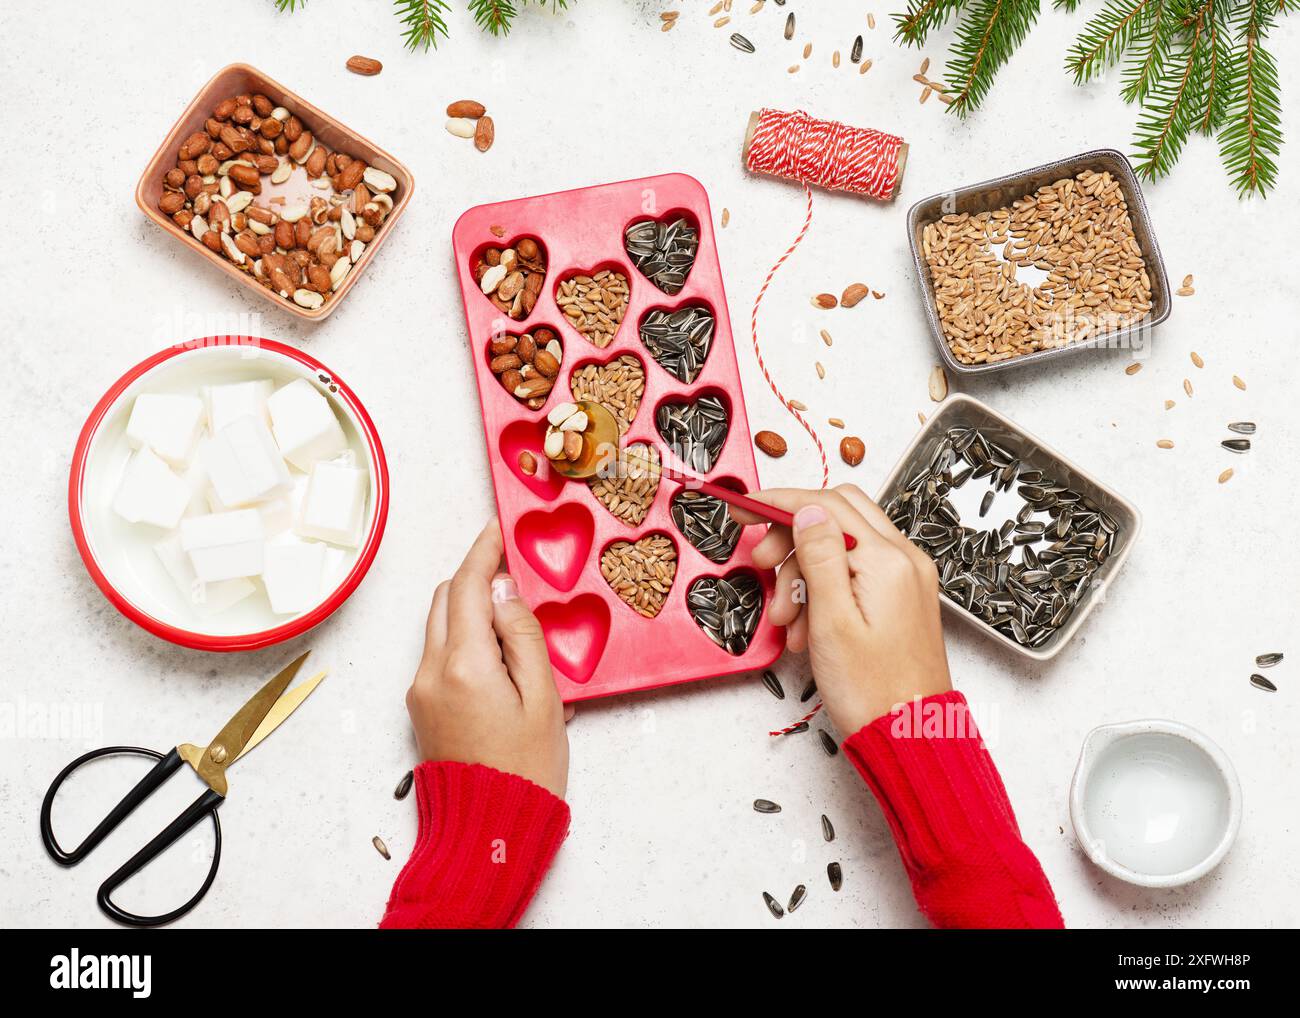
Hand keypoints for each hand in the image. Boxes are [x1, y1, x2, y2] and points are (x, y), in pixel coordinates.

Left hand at [405, 519, 569, 797]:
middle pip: (446, 599)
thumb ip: (522, 636)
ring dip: (471, 611)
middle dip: (476, 578)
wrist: (489, 830)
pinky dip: (466, 641)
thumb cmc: (525, 771)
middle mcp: (430, 672)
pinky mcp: (421, 707)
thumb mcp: (543, 698)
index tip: (499, 528)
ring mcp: (420, 690)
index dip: (484, 550)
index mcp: (463, 665)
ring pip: (440, 626)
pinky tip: (503, 660)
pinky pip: (440, 654)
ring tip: (517, 626)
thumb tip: (504, 590)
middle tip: (516, 577)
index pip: (468, 586)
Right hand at [736, 486, 952, 735]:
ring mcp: (906, 579)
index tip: (745, 510)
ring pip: (842, 546)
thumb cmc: (873, 692)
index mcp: (888, 561)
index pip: (826, 506)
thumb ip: (819, 557)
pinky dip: (824, 589)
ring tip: (786, 617)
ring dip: (803, 572)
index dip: (779, 503)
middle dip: (791, 536)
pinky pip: (855, 573)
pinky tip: (806, 626)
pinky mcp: (901, 598)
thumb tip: (806, 510)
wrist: (910, 737)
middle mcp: (904, 560)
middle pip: (836, 516)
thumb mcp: (831, 621)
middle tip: (762, 565)